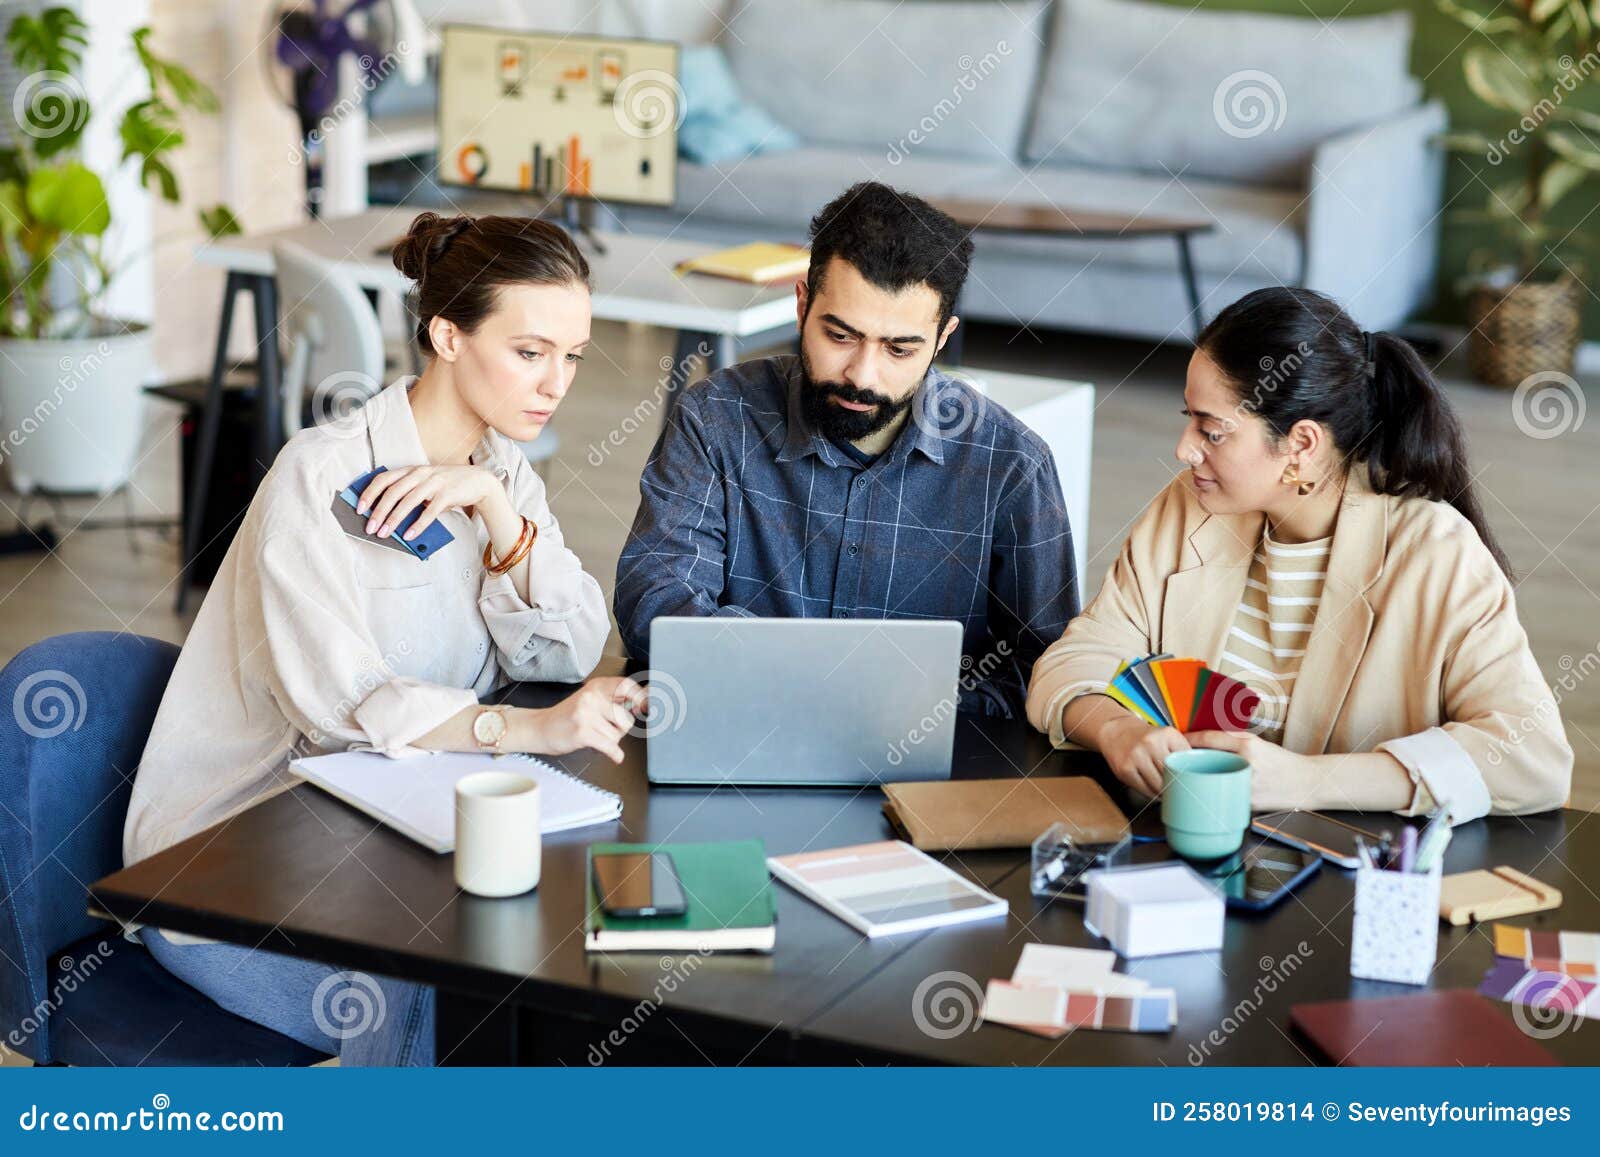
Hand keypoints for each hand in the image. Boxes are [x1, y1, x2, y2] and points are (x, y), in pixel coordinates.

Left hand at [355, 465, 507, 540]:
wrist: (479, 481)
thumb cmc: (448, 486)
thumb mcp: (426, 485)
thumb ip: (409, 495)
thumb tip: (388, 517)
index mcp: (412, 470)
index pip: (384, 478)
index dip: (370, 493)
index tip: (359, 508)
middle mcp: (421, 473)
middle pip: (393, 491)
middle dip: (379, 511)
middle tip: (370, 527)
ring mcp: (435, 482)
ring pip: (409, 501)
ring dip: (394, 519)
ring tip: (385, 534)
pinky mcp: (448, 494)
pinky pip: (430, 511)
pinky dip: (418, 525)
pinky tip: (410, 535)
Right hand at [526, 676, 645, 764]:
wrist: (540, 728)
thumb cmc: (567, 716)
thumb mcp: (590, 700)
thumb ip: (614, 701)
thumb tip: (643, 704)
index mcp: (596, 687)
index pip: (626, 685)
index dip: (640, 697)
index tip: (644, 707)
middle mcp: (591, 697)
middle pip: (626, 718)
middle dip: (620, 729)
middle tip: (605, 729)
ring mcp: (586, 714)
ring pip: (618, 734)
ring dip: (611, 741)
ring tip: (596, 736)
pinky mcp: (582, 732)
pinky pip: (610, 746)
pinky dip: (614, 754)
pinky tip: (613, 754)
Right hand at [1098, 715, 1189, 797]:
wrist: (1116, 731)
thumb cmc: (1147, 738)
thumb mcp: (1167, 737)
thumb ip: (1183, 753)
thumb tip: (1199, 779)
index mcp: (1168, 734)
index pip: (1187, 762)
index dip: (1191, 775)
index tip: (1194, 783)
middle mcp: (1151, 743)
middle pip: (1173, 776)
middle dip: (1178, 786)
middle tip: (1182, 791)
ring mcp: (1136, 756)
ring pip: (1159, 786)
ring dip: (1165, 793)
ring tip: (1168, 792)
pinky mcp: (1125, 769)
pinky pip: (1144, 789)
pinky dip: (1152, 794)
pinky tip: (1155, 791)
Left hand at [1184, 729, 1314, 810]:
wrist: (1308, 783)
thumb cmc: (1282, 762)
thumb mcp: (1259, 743)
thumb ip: (1233, 740)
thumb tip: (1204, 740)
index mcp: (1249, 745)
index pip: (1209, 738)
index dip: (1190, 738)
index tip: (1181, 740)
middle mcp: (1246, 764)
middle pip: (1205, 760)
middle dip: (1191, 760)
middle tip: (1183, 759)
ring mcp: (1246, 786)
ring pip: (1210, 779)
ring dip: (1200, 777)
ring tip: (1197, 774)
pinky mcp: (1247, 803)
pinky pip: (1224, 795)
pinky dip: (1215, 791)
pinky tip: (1213, 790)